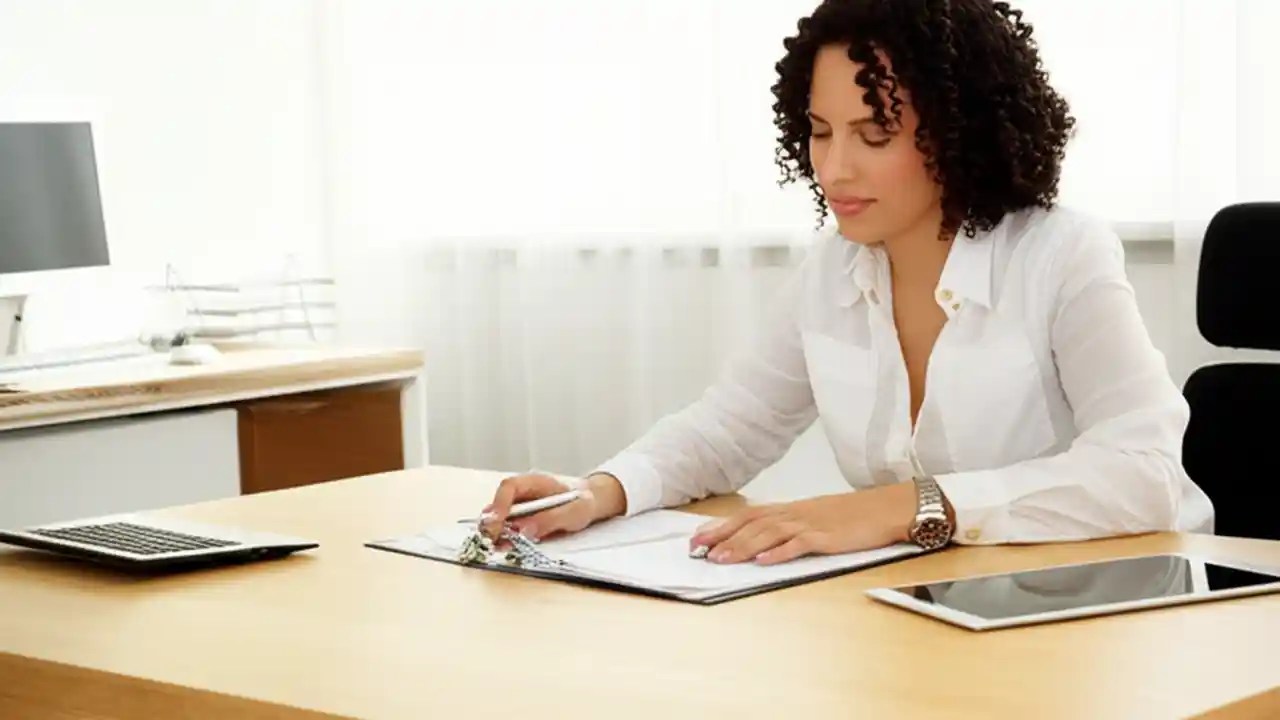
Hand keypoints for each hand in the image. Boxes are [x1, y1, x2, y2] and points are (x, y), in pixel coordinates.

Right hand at [482, 472, 626, 541]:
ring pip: (498, 518)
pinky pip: (507, 530)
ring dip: (495, 533)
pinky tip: (505, 548)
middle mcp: (523, 493)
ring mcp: (521, 508)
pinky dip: (503, 539)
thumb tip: (523, 529)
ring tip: (498, 546)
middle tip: (491, 539)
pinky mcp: (522, 522)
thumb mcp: (574, 511)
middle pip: (498, 503)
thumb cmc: (583, 502)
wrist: (590, 505)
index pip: (509, 487)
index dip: (499, 504)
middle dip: (491, 522)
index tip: (496, 522)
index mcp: (535, 482)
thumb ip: (550, 519)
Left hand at [688, 483, 917, 564]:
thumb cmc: (852, 515)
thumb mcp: (815, 517)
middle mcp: (795, 513)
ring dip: (742, 546)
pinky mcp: (827, 537)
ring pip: (769, 533)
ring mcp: (810, 524)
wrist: (887, 507)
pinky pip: (799, 544)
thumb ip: (790, 526)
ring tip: (721, 558)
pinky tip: (763, 561)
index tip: (697, 537)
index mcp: (790, 509)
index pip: (748, 515)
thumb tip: (762, 541)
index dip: (721, 526)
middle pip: (751, 523)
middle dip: (722, 536)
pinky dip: (779, 552)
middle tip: (697, 549)